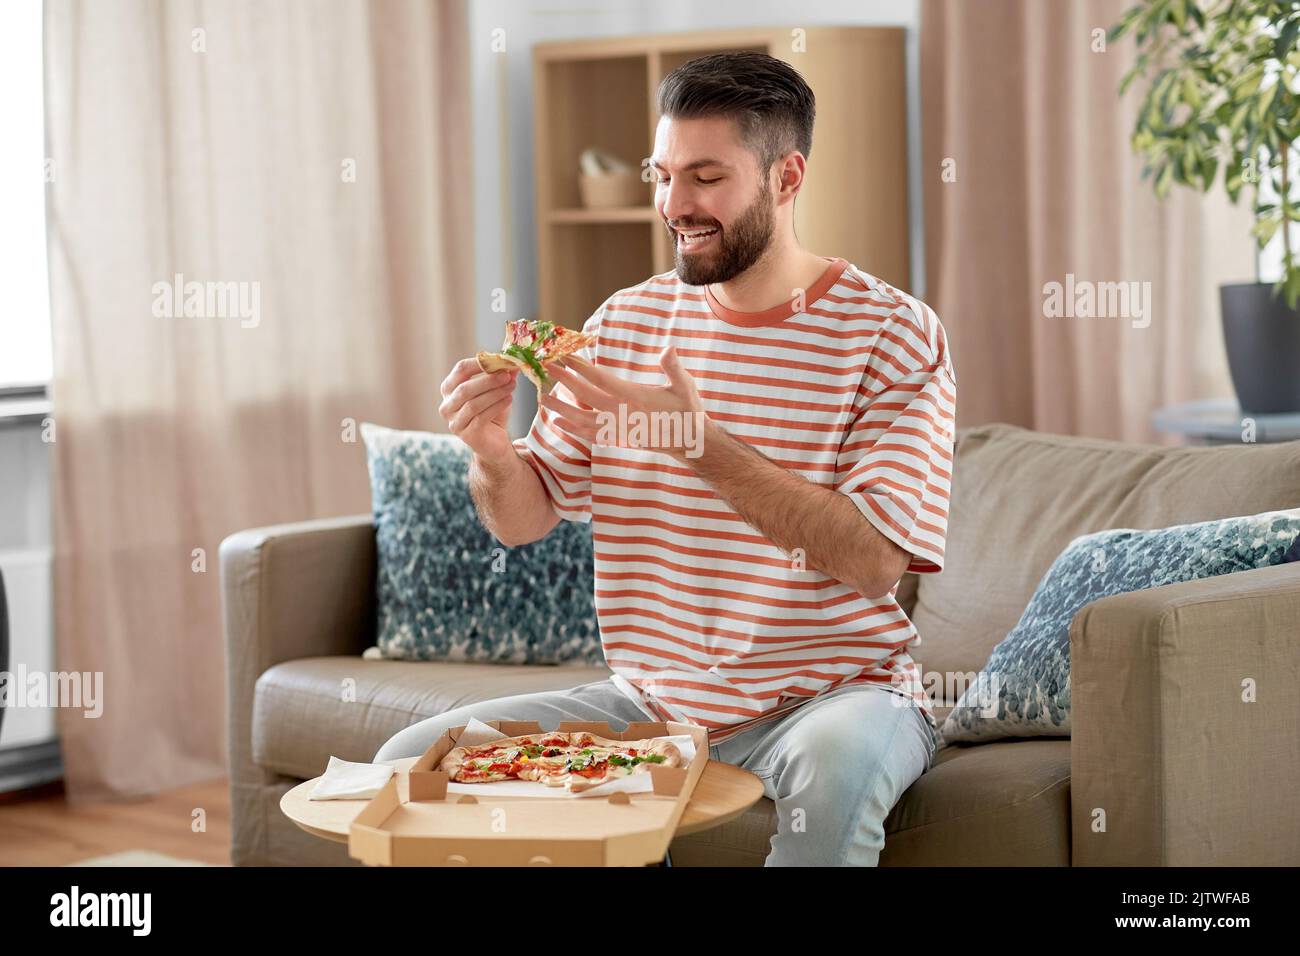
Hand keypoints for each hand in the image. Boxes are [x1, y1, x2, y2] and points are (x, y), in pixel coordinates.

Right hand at [438, 358, 519, 461]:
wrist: (494, 441)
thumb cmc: (492, 412)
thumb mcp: (496, 390)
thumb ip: (502, 376)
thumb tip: (512, 361)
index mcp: (449, 389)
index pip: (460, 370)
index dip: (479, 363)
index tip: (498, 360)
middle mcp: (447, 406)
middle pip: (465, 388)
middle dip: (488, 380)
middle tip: (507, 375)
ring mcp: (454, 422)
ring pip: (473, 404)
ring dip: (495, 393)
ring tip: (512, 386)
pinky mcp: (466, 435)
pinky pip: (481, 418)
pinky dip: (497, 406)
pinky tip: (509, 399)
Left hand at [543, 346, 707, 460]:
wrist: (688, 441)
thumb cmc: (686, 409)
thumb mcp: (684, 386)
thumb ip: (674, 368)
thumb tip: (669, 349)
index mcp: (634, 397)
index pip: (601, 379)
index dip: (580, 366)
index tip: (564, 355)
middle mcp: (622, 413)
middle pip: (585, 395)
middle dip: (564, 379)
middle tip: (545, 365)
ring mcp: (618, 429)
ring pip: (582, 418)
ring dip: (561, 406)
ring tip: (542, 397)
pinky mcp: (618, 439)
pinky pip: (590, 434)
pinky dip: (573, 428)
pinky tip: (559, 422)